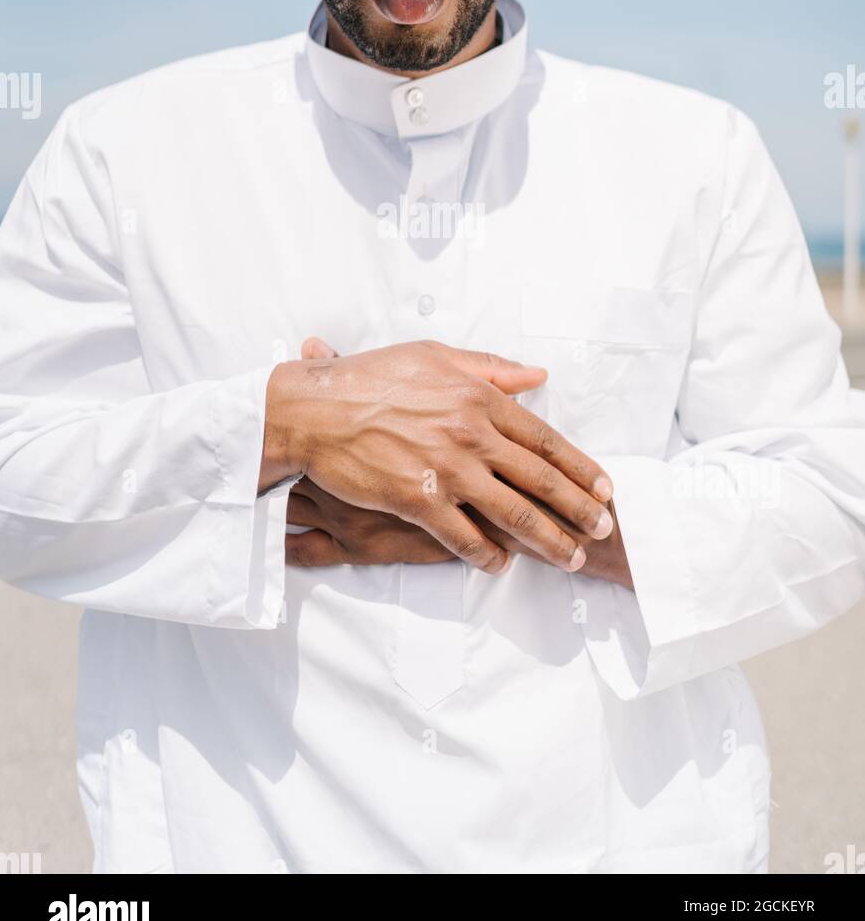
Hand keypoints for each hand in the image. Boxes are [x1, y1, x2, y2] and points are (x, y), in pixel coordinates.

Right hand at [269, 335, 613, 575]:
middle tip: (604, 530)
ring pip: (514, 514)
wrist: (315, 409)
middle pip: (541, 480)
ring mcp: (448, 471)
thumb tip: (536, 374)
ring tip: (571, 558)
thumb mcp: (435, 355)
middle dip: (580, 510)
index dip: (582, 468)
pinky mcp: (419, 502)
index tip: (605, 488)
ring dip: (549, 541)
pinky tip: (502, 565)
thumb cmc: (371, 377)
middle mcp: (472, 435)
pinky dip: (489, 555)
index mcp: (481, 398)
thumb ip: (491, 367)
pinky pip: (465, 538)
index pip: (546, 440)